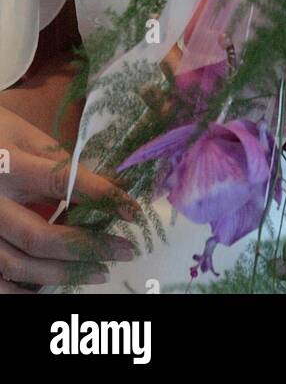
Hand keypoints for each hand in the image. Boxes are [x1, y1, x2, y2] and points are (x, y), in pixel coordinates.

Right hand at [0, 107, 140, 291]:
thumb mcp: (28, 136)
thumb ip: (62, 163)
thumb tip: (111, 186)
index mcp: (4, 164)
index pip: (57, 182)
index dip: (98, 196)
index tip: (130, 209)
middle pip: (38, 236)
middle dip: (86, 247)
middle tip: (124, 250)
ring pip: (18, 265)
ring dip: (64, 273)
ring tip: (101, 271)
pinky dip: (26, 292)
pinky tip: (56, 289)